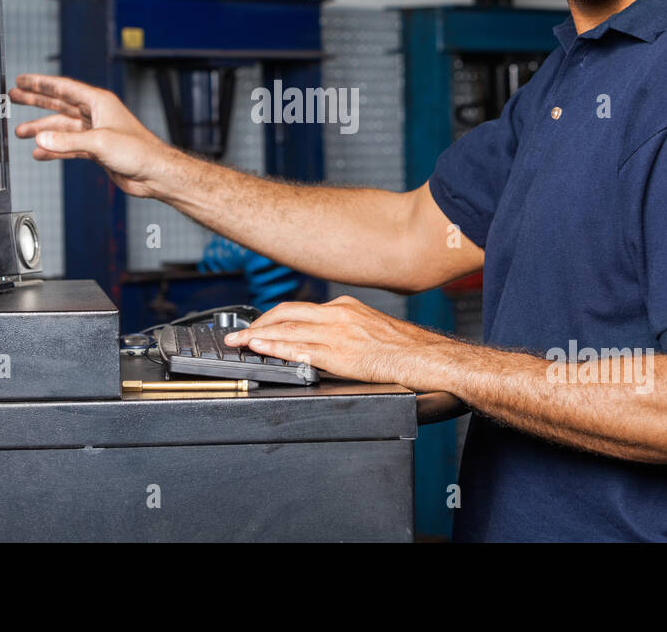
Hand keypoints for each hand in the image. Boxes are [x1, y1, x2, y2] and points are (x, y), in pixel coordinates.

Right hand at [10, 73, 170, 197]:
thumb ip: (68, 141)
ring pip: (62, 127)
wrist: (153, 173)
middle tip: (15, 96)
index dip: (41, 83)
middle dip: (36, 100)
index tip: (23, 79)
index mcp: (99, 102)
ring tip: (20, 132)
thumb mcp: (100, 142)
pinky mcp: (95, 150)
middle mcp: (95, 114)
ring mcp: (95, 132)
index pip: (64, 88)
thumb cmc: (139, 151)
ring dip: (42, 129)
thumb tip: (42, 139)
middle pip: (59, 103)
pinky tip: (40, 153)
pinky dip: (53, 149)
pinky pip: (68, 146)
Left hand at [223, 295, 457, 389]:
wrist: (431, 358)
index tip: (256, 326)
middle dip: (256, 323)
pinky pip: (300, 349)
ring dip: (258, 336)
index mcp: (347, 308)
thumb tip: (325, 344)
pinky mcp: (342, 353)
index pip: (299, 309)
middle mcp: (340, 314)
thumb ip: (348, 332)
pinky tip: (261, 350)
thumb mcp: (373, 330)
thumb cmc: (408, 350)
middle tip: (236, 335)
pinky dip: (275, 348)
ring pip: (288, 329)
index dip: (272, 318)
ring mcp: (339, 333)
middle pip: (286, 313)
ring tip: (239, 343)